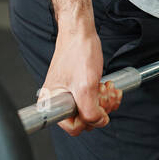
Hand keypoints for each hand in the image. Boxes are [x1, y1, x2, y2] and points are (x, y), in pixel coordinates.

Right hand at [38, 15, 123, 136]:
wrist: (81, 32)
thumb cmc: (78, 52)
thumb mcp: (86, 86)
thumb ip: (90, 111)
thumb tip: (97, 122)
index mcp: (52, 103)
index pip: (73, 127)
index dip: (90, 119)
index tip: (97, 106)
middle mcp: (58, 101)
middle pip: (85, 119)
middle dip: (100, 107)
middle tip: (104, 92)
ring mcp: (69, 94)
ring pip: (92, 110)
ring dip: (105, 100)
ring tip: (106, 86)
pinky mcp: (79, 88)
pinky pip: (94, 100)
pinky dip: (104, 95)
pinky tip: (107, 84)